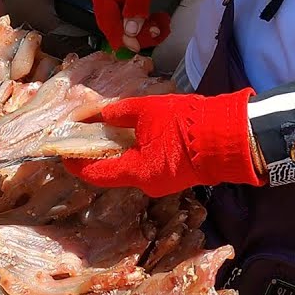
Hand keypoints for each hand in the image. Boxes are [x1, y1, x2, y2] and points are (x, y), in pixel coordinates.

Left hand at [63, 88, 264, 196]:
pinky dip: (134, 153)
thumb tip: (98, 115)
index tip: (62, 154)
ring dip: (117, 153)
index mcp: (136, 172)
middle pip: (112, 173)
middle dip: (96, 156)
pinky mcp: (176, 176)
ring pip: (130, 169)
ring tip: (105, 133)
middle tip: (83, 137)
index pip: (96, 174)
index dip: (76, 164)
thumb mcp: (148, 110)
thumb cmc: (187, 124)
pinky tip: (131, 136)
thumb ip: (118, 113)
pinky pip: (146, 166)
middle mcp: (147, 184)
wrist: (232, 136)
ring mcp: (163, 183)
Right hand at [87, 0, 180, 51]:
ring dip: (144, 29)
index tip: (133, 49)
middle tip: (154, 37)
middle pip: (116, 23)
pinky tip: (160, 22)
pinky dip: (148, 21)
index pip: (106, 19)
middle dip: (135, 33)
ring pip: (127, 21)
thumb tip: (130, 33)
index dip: (119, 36)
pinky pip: (136, 15)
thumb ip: (135, 8)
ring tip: (162, 28)